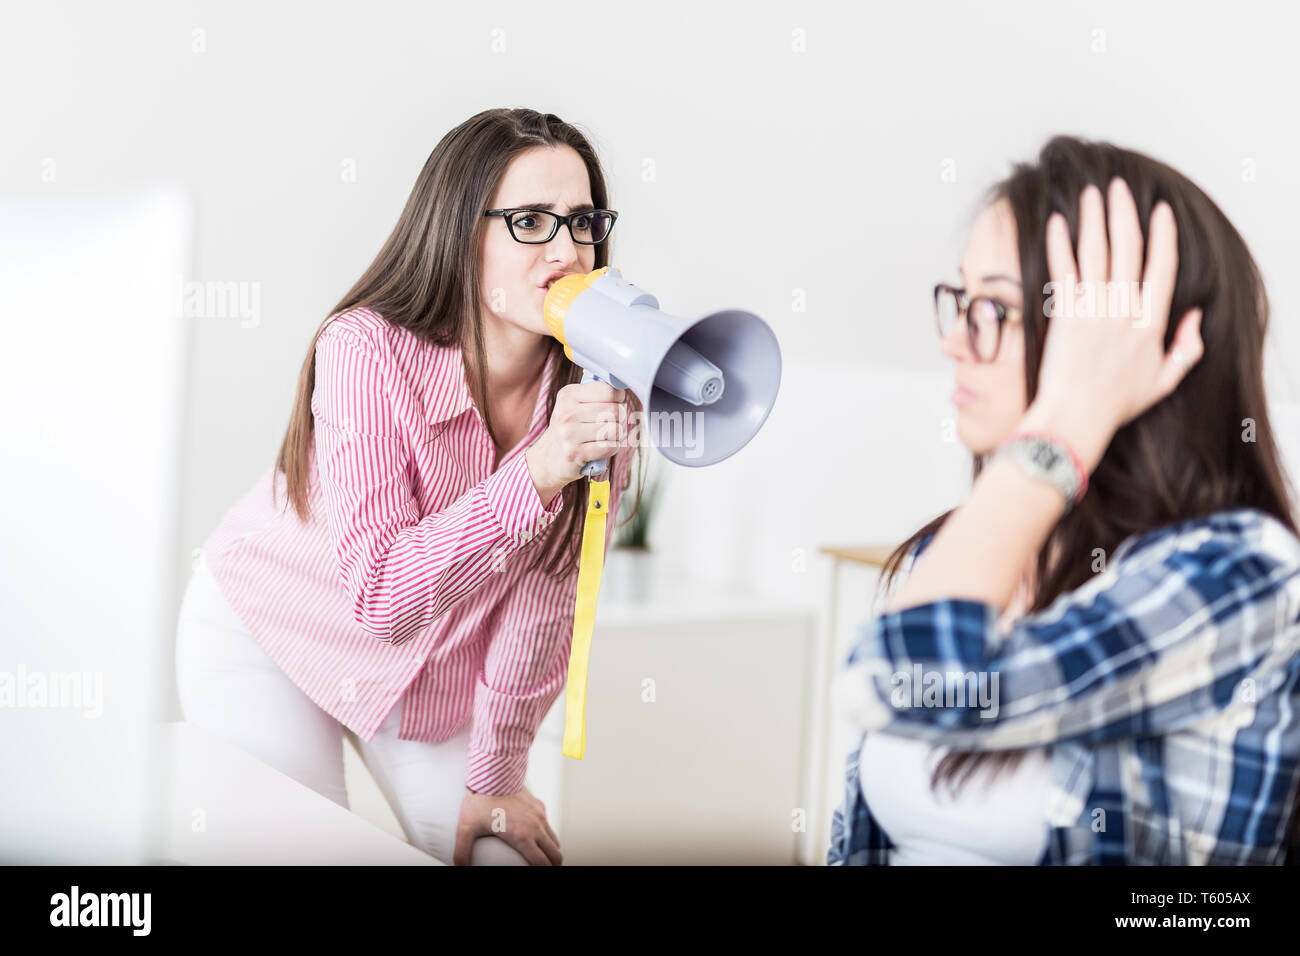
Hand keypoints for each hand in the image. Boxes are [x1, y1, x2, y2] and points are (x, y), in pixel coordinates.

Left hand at [452, 785, 562, 865]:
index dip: (545, 872)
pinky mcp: (539, 805)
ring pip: (554, 840)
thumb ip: (462, 852)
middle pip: (555, 854)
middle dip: (553, 865)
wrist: (492, 772)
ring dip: (552, 851)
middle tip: (546, 869)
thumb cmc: (478, 800)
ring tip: (543, 858)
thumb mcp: (466, 828)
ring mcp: (540, 815)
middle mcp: (536, 826)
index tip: (541, 874)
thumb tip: (458, 867)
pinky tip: (535, 837)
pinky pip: (548, 825)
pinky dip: (546, 835)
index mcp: (522, 836)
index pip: (542, 863)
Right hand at [525, 380, 628, 505]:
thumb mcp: (575, 403)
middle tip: (612, 421)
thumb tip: (622, 387)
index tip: (615, 402)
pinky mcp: (575, 453)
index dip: (618, 397)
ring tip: (607, 435)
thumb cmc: (571, 427)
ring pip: (615, 430)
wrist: (549, 457)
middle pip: (614, 411)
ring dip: (617, 434)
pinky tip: (603, 446)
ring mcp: (569, 434)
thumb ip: (596, 393)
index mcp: (568, 395)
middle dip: (620, 417)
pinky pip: (610, 447)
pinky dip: (612, 447)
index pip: (609, 391)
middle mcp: (567, 413)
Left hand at [1025, 177, 1203, 470]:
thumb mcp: (1163, 381)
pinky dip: (1059, 244)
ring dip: (1093, 218)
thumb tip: (1195, 317)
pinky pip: (1063, 271)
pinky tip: (1057, 222)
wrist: (1075, 417)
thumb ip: (1186, 349)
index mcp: (1150, 323)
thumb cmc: (1116, 404)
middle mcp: (1124, 310)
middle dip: (1123, 213)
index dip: (1162, 235)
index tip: (1159, 210)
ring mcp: (1093, 310)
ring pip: (1095, 252)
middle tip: (1119, 186)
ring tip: (1092, 192)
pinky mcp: (1064, 315)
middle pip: (1127, 249)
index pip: (1161, 267)